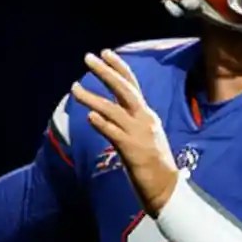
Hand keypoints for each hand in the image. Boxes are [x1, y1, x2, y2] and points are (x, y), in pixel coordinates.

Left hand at [71, 49, 179, 214]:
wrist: (166, 188)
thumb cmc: (154, 163)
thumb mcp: (145, 135)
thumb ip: (128, 122)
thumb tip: (105, 112)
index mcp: (147, 115)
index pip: (132, 84)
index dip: (119, 67)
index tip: (105, 52)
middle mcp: (144, 119)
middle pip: (124, 90)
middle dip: (105, 72)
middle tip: (88, 57)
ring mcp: (138, 134)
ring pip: (113, 109)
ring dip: (93, 98)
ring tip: (75, 88)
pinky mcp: (132, 150)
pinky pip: (114, 133)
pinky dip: (102, 123)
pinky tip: (90, 116)